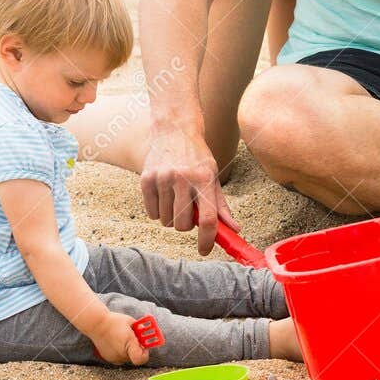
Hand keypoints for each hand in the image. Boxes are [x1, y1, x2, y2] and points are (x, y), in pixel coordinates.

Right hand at [91, 312, 150, 365]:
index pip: (141, 358)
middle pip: (135, 357)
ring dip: (129, 350)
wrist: (96, 324)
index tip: (145, 345)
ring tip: (124, 339)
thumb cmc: (114, 321)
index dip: (145, 353)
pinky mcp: (107, 358)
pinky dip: (120, 351)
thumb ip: (140, 328)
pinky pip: (119, 357)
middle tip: (135, 339)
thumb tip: (145, 330)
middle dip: (137, 348)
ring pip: (127, 357)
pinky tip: (117, 341)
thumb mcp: (131, 321)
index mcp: (129, 344)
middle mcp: (121, 354)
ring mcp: (113, 357)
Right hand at [140, 124, 230, 254]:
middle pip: (184, 224)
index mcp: (204, 179)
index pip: (208, 219)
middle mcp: (182, 178)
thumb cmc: (197, 157)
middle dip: (188, 226)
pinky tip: (164, 195)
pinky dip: (158, 212)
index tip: (205, 250)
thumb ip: (221, 205)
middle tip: (189, 213)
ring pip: (166, 221)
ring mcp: (162, 178)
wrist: (174, 130)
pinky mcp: (146, 179)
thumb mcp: (213, 176)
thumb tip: (234, 229)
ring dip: (172, 217)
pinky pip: (151, 213)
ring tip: (176, 199)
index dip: (207, 239)